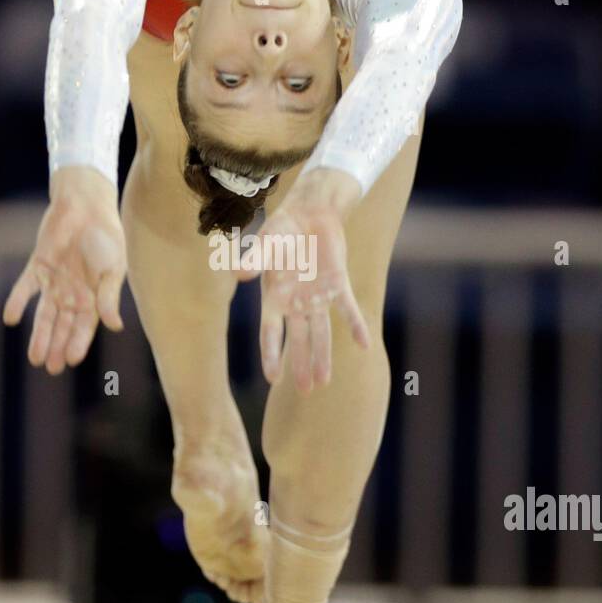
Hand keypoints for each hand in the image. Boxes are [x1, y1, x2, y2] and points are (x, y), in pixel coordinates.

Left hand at [3, 166, 125, 373]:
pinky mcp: (38, 267)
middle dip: (56, 346)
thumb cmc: (106, 236)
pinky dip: (17, 301)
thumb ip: (109, 297)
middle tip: (49, 368)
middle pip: (62, 326)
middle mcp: (73, 293)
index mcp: (93, 296)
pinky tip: (10, 319)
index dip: (77, 343)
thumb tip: (115, 326)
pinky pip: (25, 288)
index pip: (84, 326)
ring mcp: (54, 281)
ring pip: (44, 314)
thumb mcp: (112, 269)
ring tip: (34, 357)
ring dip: (39, 334)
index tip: (70, 360)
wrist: (86, 205)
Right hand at [238, 169, 368, 392]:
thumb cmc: (281, 229)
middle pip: (298, 340)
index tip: (273, 379)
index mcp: (274, 298)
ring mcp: (317, 297)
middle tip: (306, 391)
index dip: (271, 355)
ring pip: (321, 333)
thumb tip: (237, 273)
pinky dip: (355, 326)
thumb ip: (254, 260)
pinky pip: (348, 309)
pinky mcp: (338, 286)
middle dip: (302, 364)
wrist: (309, 212)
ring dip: (323, 355)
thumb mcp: (266, 244)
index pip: (270, 333)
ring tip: (324, 382)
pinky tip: (364, 345)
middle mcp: (296, 304)